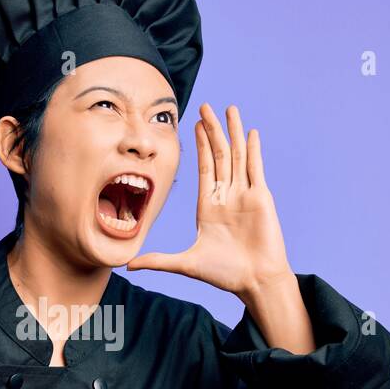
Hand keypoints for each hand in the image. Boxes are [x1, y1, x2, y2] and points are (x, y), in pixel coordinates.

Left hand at [127, 103, 293, 299]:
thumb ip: (158, 260)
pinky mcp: (261, 198)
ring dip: (233, 133)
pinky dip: (253, 150)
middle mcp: (227, 197)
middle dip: (212, 131)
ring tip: (229, 109)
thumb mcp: (186, 263)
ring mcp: (245, 195)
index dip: (200, 146)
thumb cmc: (225, 275)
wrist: (255, 282)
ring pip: (238, 157)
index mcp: (209, 207)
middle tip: (205, 106)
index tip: (194, 125)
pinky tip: (250, 132)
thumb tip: (128, 265)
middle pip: (220, 156)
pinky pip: (256, 169)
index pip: (204, 168)